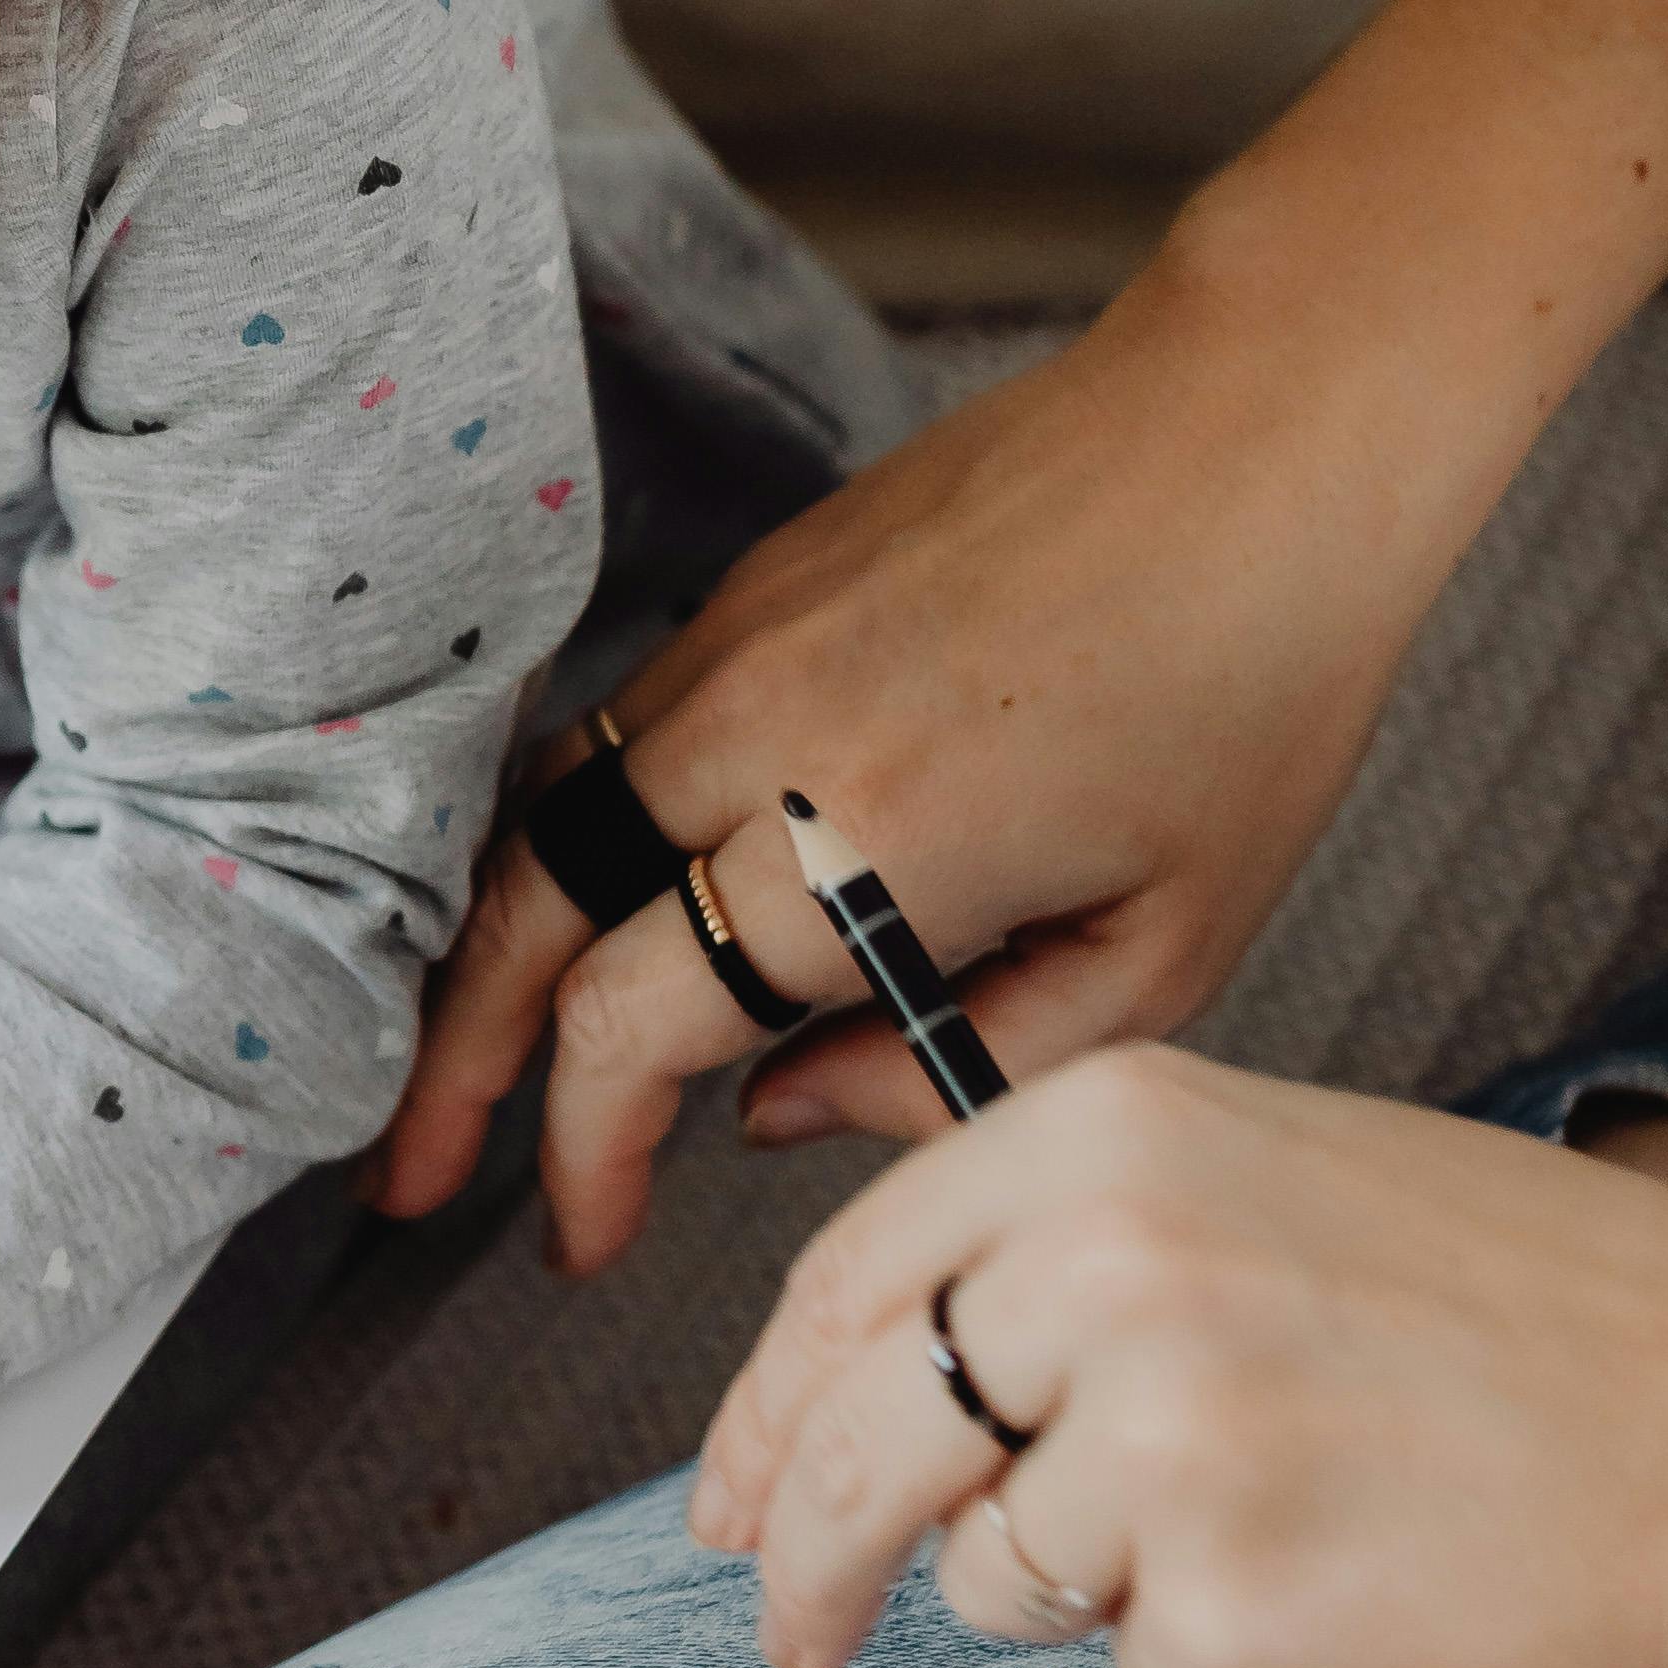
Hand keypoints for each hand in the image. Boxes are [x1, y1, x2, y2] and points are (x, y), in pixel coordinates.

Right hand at [378, 0, 1667, 1271]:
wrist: (1261, 427)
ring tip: (462, 1064)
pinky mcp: (749, 583)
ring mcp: (734, 641)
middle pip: (528, 921)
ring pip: (540, 821)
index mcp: (858, 842)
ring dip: (487, 957)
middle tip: (406, 1178)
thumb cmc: (1251, 687)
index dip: (580, 1153)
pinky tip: (588, 916)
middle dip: (452, 1069)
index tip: (585, 1240)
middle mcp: (755, 733)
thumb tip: (779, 1112)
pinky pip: (608, 736)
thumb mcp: (1169, 947)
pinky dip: (563, 847)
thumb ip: (964, 1064)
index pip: (633, 1027)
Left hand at [687, 1047, 1667, 1667]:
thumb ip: (1049, 1255)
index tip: (725, 1501)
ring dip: (1091, 1594)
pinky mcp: (1229, 1620)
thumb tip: (841, 1400)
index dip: (761, 1416)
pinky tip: (1360, 1591)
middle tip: (793, 1630)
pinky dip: (1227, 1665)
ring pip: (1000, 1582)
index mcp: (1105, 1137)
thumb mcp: (1262, 1180)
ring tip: (1286, 1522)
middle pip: (856, 1450)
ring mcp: (1166, 1451)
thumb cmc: (1505, 1309)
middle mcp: (1109, 1272)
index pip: (845, 1290)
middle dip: (804, 1561)